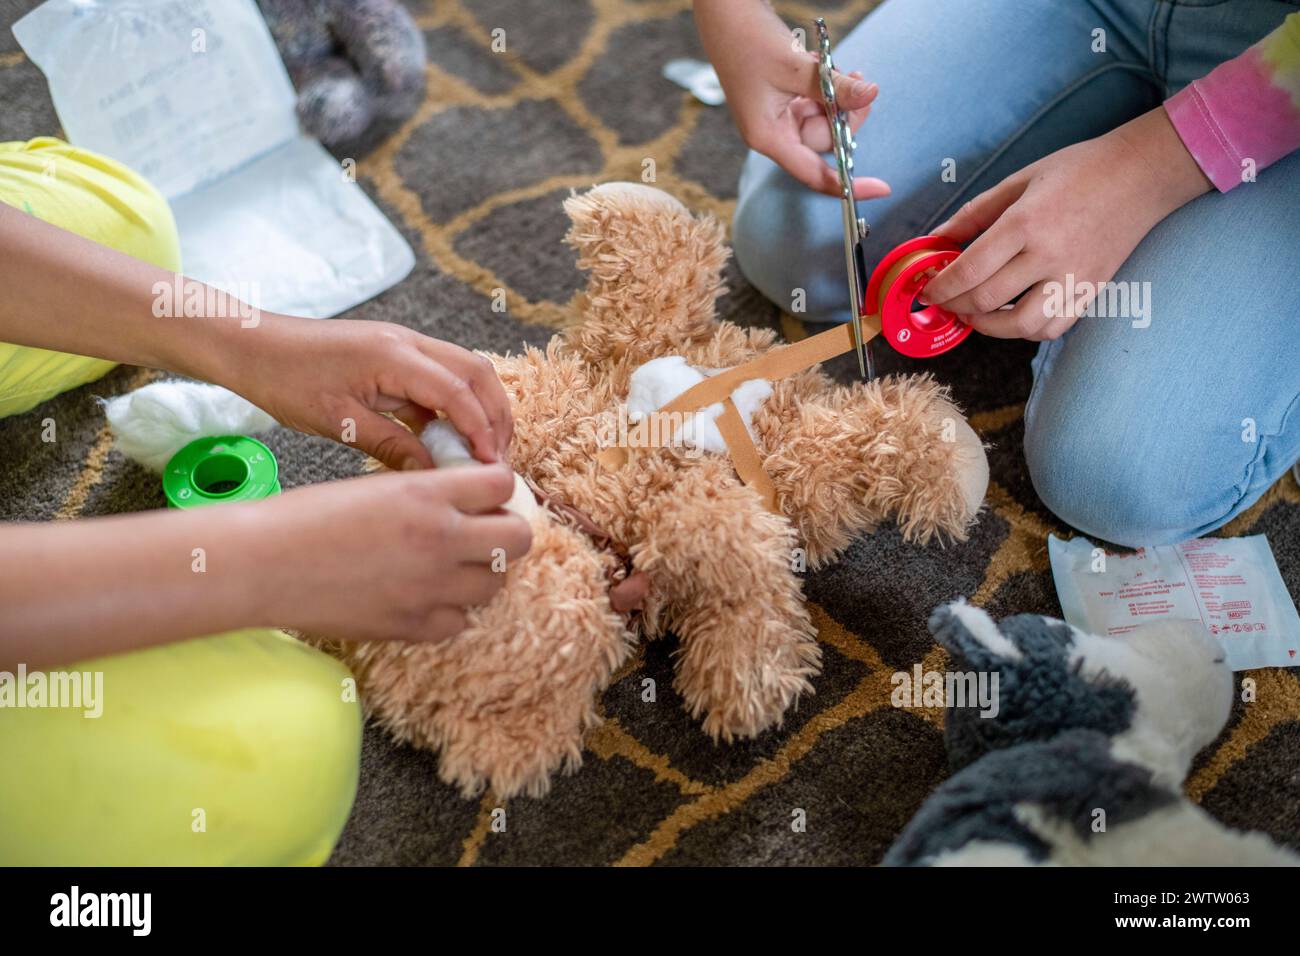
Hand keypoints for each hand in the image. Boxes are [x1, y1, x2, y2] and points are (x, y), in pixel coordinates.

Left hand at [222, 317, 512, 470]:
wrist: (253, 345)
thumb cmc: (285, 379)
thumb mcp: (338, 422)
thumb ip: (391, 447)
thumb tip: (434, 475)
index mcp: (394, 355)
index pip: (458, 393)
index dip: (481, 432)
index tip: (491, 467)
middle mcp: (408, 342)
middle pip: (477, 373)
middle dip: (496, 417)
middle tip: (498, 458)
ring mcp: (405, 344)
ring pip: (465, 371)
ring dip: (481, 409)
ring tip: (482, 451)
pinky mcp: (396, 355)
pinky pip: (441, 378)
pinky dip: (455, 407)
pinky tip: (449, 440)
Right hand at [261, 465, 532, 641]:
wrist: (263, 564)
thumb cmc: (307, 517)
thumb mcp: (375, 486)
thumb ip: (426, 493)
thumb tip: (465, 501)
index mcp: (428, 493)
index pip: (503, 484)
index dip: (495, 489)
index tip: (483, 496)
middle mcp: (441, 538)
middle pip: (518, 538)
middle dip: (504, 533)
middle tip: (478, 533)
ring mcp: (432, 587)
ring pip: (495, 584)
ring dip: (479, 573)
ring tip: (447, 566)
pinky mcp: (414, 625)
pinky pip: (460, 622)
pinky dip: (449, 611)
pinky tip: (423, 597)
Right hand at [694, 0, 888, 198]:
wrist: (726, 13)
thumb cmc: (748, 40)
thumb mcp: (796, 66)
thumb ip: (834, 87)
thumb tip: (871, 95)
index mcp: (767, 137)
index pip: (814, 173)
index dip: (848, 184)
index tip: (882, 188)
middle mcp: (772, 133)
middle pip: (825, 142)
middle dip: (845, 114)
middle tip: (859, 81)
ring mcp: (778, 118)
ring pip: (824, 120)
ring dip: (837, 95)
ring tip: (833, 66)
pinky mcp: (783, 102)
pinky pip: (817, 104)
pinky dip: (826, 87)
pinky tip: (821, 64)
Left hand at [921, 107, 1211, 339]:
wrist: (1142, 174)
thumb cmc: (1078, 171)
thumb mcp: (1019, 180)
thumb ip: (974, 213)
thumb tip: (936, 239)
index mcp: (1025, 222)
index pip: (969, 270)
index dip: (940, 287)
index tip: (926, 291)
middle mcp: (1049, 254)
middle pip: (987, 300)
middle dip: (955, 306)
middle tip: (945, 302)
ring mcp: (1073, 276)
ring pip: (1020, 326)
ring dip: (988, 327)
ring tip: (974, 314)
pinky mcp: (1092, 290)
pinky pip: (1053, 327)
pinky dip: (1026, 330)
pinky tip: (1012, 315)